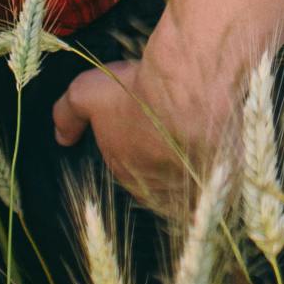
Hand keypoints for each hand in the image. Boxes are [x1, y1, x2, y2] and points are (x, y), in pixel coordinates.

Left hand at [52, 56, 205, 216]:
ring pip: (188, 177)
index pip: (126, 163)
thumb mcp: (87, 93)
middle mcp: (156, 190)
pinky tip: (221, 139)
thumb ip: (68, 114)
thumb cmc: (138, 95)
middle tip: (172, 119)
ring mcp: (191, 189)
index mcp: (124, 172)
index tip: (145, 116)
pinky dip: (219, 163)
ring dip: (192, 159)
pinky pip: (220, 177)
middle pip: (157, 173)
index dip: (135, 138)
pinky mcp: (223, 183)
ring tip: (199, 127)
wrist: (191, 94)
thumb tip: (60, 136)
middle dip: (162, 151)